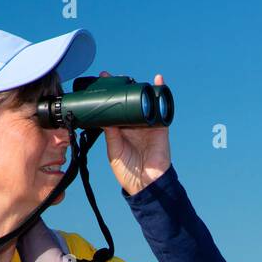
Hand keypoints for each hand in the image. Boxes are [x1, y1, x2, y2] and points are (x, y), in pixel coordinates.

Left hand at [99, 70, 171, 195]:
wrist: (146, 184)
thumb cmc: (128, 171)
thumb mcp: (114, 151)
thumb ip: (110, 133)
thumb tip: (105, 115)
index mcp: (120, 130)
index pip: (114, 109)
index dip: (108, 96)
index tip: (100, 83)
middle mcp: (133, 125)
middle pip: (127, 101)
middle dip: (121, 88)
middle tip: (110, 76)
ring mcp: (146, 124)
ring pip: (143, 101)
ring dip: (138, 87)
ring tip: (129, 77)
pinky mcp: (159, 127)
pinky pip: (161, 108)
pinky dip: (160, 92)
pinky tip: (157, 80)